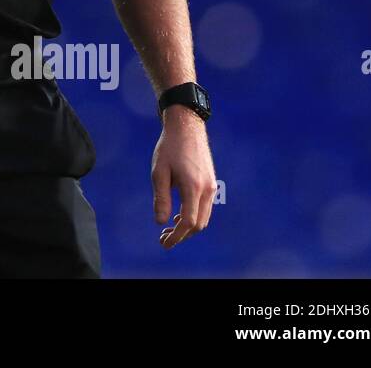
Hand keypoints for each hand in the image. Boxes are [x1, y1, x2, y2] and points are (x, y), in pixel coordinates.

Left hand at [151, 105, 216, 248]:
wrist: (187, 127)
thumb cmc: (169, 148)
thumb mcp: (159, 172)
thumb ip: (161, 198)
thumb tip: (161, 222)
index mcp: (193, 187)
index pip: (188, 222)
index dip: (177, 236)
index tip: (164, 243)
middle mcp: (207, 189)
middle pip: (199, 224)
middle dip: (182, 235)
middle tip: (164, 239)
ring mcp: (211, 186)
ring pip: (204, 217)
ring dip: (188, 227)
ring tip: (169, 229)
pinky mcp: (211, 182)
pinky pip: (205, 207)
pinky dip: (194, 215)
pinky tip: (179, 215)